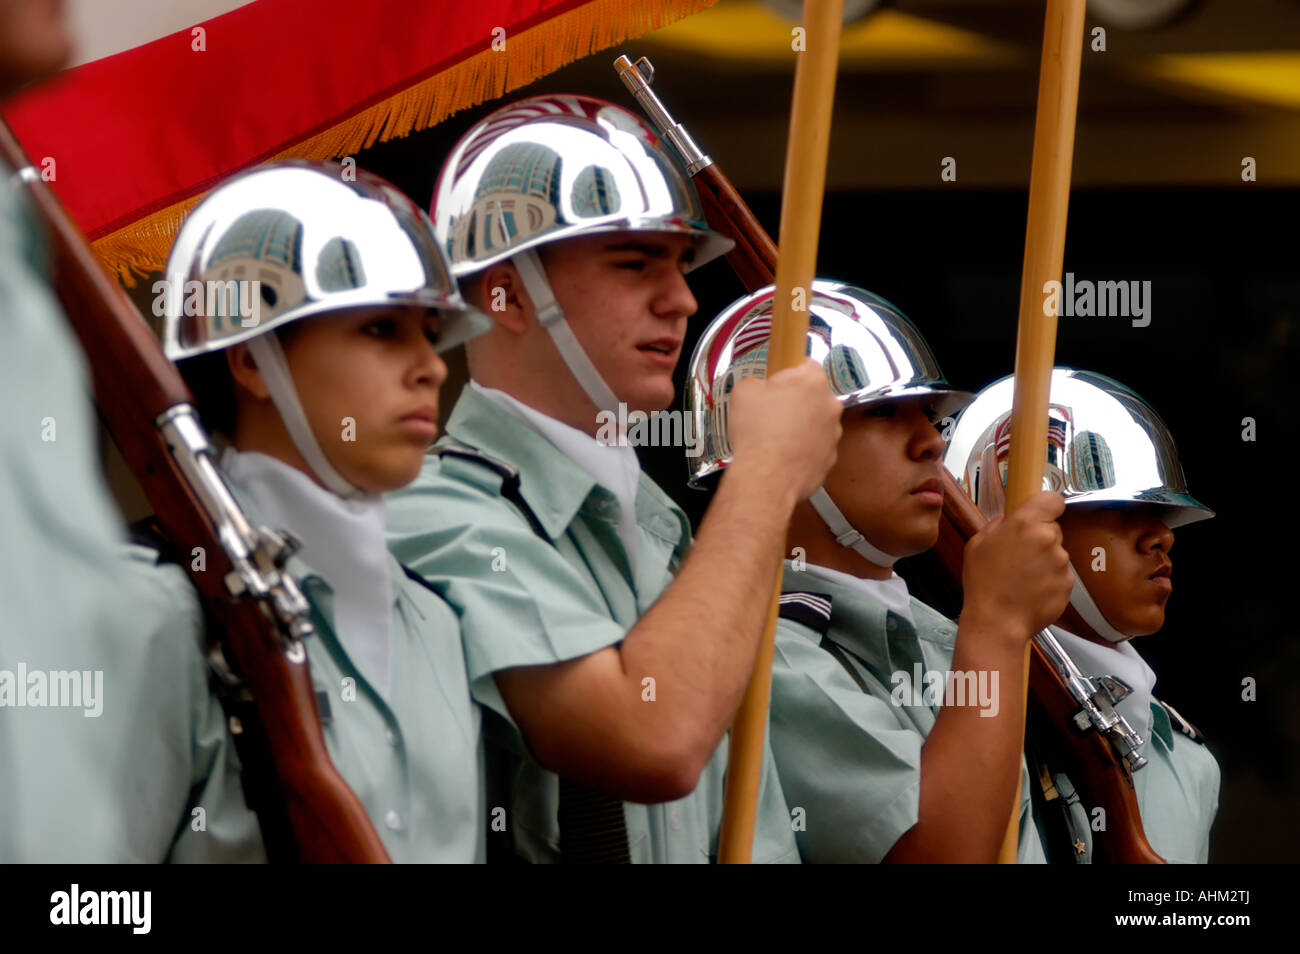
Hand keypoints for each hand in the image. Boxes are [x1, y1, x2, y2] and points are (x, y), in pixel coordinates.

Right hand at [725, 360, 841, 505]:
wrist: (765, 478)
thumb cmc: (757, 434)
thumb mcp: (743, 392)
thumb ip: (756, 382)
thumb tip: (759, 388)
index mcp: (812, 381)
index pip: (806, 364)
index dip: (788, 372)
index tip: (777, 381)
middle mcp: (829, 405)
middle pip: (813, 395)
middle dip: (794, 401)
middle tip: (770, 411)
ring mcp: (833, 434)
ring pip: (815, 422)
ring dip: (799, 426)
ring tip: (774, 437)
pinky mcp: (830, 458)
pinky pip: (815, 447)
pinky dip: (802, 449)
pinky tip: (782, 455)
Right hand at [961, 491, 1073, 644]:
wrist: (997, 622)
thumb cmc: (983, 583)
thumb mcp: (977, 544)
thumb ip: (997, 526)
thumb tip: (1008, 521)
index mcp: (1025, 523)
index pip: (1052, 498)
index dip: (1047, 505)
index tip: (1041, 512)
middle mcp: (1047, 539)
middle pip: (1052, 529)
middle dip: (1039, 538)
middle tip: (1019, 555)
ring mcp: (1061, 562)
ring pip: (1056, 553)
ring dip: (1043, 561)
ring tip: (1022, 578)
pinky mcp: (1068, 583)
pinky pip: (1060, 575)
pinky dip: (1049, 581)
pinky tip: (1031, 590)